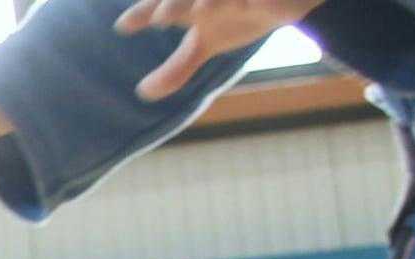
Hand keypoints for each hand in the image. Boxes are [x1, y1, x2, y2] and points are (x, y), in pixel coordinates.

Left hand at [115, 0, 320, 99]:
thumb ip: (177, 67)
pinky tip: (226, 7)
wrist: (291, 0)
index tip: (124, 25)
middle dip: (172, 3)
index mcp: (188, 2)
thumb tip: (142, 93)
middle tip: (160, 18)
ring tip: (198, 11)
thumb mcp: (206, 42)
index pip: (157, 5)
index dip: (142, 13)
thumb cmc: (240, 13)